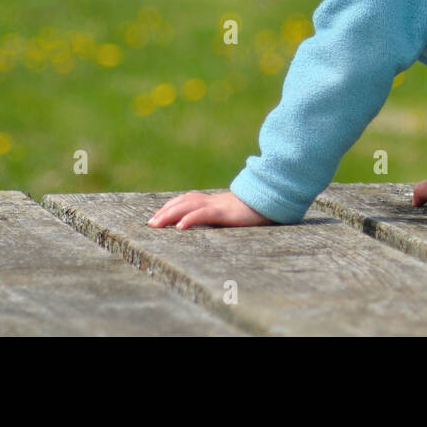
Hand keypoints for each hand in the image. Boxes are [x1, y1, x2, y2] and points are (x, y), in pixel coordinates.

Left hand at [147, 190, 275, 229]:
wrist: (275, 199)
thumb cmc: (258, 209)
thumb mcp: (237, 213)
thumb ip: (224, 214)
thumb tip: (216, 219)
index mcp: (215, 201)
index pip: (187, 200)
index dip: (171, 206)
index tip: (157, 216)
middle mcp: (213, 201)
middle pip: (183, 202)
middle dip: (165, 212)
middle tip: (150, 223)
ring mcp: (219, 206)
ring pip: (188, 207)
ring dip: (170, 215)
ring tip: (156, 224)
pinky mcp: (226, 213)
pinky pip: (204, 215)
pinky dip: (190, 219)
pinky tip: (180, 227)